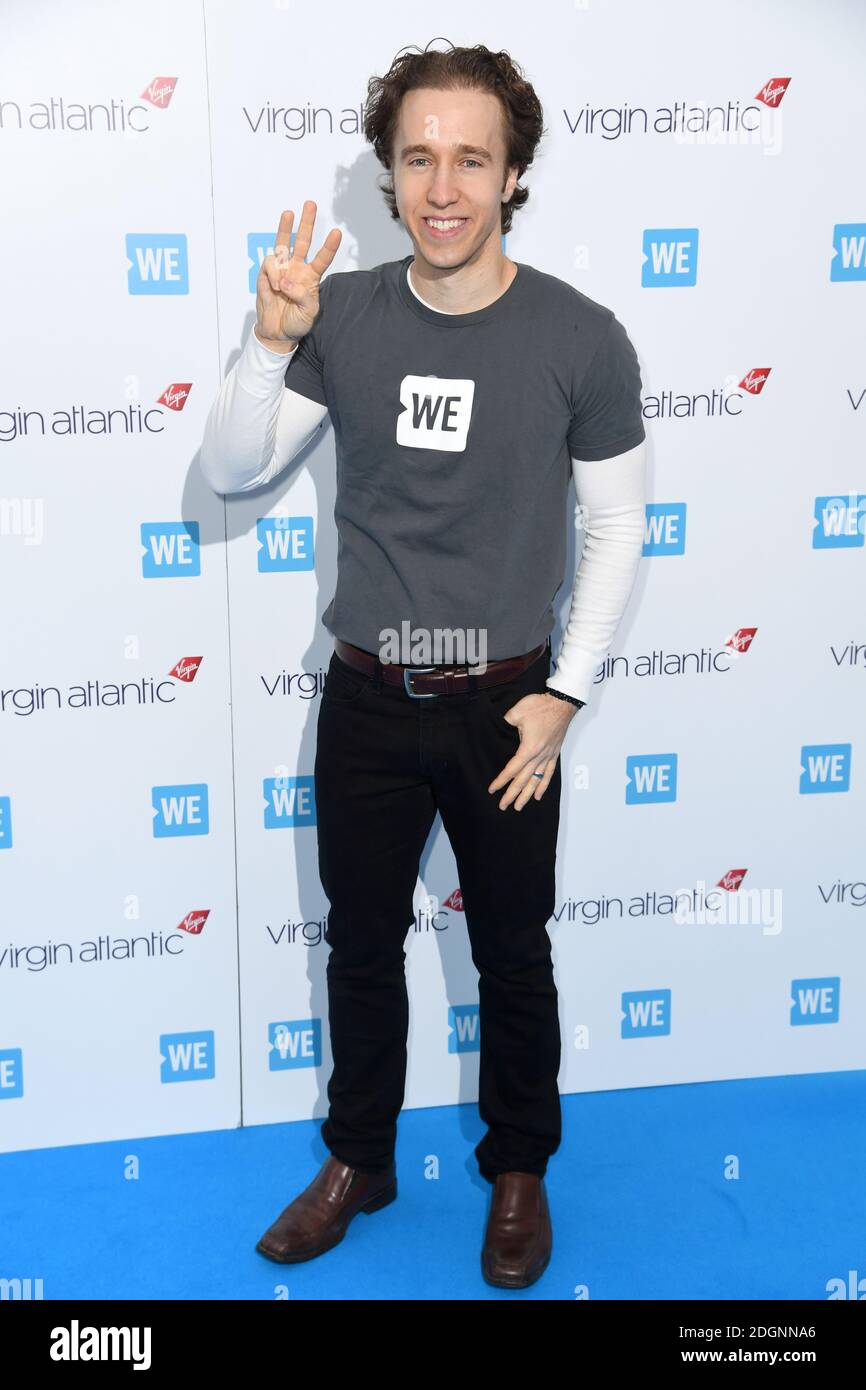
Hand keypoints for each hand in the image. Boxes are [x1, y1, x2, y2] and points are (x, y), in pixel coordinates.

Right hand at [255, 201, 341, 344]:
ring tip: (288, 213)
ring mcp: (281, 269)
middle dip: (307, 222)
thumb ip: (303, 296)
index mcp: (311, 277)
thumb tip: (286, 280)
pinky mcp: (266, 274)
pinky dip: (273, 273)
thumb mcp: (309, 313)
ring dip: (285, 226)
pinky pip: (270, 263)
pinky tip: (276, 286)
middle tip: (311, 204)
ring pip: (283, 243)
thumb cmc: (297, 321)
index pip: (322, 258)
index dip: (329, 246)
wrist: (277, 332)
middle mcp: (297, 268)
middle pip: (303, 241)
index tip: (337, 232)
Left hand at [487, 692, 577, 810]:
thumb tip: (500, 726)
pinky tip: (538, 795)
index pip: (512, 769)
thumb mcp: (517, 712)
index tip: (493, 789)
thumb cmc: (540, 706)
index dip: (501, 780)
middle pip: (523, 780)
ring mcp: (548, 756)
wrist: (562, 702)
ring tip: (519, 807)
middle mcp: (539, 756)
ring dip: (527, 795)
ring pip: (536, 780)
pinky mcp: (554, 754)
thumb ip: (506, 722)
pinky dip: (543, 785)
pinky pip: (548, 773)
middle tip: (503, 806)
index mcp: (528, 748)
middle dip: (512, 794)